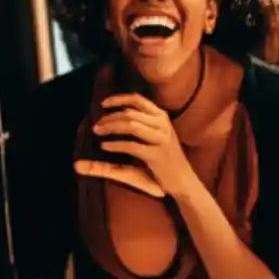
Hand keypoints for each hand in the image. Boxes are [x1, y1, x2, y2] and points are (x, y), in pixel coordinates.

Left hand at [81, 93, 196, 197]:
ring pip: (131, 126)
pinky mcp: (157, 155)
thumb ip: (142, 121)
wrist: (182, 179)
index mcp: (161, 116)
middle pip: (130, 113)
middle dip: (109, 117)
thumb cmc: (165, 156)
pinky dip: (116, 144)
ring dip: (110, 127)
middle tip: (96, 125)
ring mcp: (161, 139)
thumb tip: (119, 112)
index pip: (137, 99)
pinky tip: (105, 146)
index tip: (103, 104)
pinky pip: (132, 146)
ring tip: (98, 132)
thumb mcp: (157, 133)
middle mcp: (162, 124)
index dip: (118, 99)